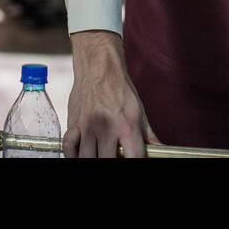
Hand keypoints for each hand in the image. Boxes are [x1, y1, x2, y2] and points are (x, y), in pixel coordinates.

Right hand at [64, 31, 160, 157]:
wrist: (98, 66)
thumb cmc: (120, 89)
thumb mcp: (139, 111)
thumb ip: (149, 136)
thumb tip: (160, 150)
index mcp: (127, 126)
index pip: (134, 158)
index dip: (134, 161)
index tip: (131, 157)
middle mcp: (106, 128)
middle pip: (107, 161)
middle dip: (112, 160)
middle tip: (114, 152)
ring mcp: (87, 127)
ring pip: (86, 159)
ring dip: (93, 158)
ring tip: (99, 153)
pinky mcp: (73, 123)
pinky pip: (68, 148)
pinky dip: (73, 154)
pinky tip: (82, 152)